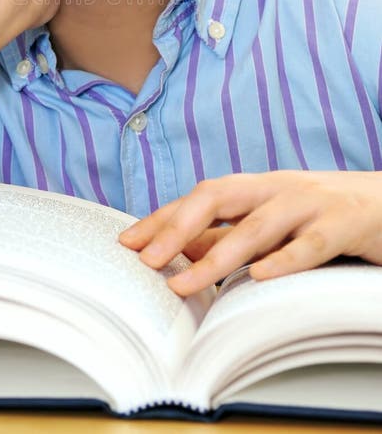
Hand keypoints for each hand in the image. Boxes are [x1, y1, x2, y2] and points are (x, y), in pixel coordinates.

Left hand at [119, 171, 381, 294]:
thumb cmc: (323, 213)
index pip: (199, 197)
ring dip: (216, 257)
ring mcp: (309, 203)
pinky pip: (310, 242)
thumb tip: (180, 251)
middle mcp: (276, 188)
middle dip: (178, 227)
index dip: (163, 218)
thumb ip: (231, 234)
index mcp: (257, 187)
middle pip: (218, 196)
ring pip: (257, 225)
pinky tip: (259, 277)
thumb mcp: (273, 220)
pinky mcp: (342, 224)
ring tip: (184, 283)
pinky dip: (285, 259)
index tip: (127, 242)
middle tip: (146, 260)